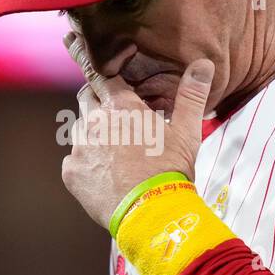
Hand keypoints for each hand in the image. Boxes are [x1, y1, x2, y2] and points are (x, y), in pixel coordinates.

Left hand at [60, 32, 213, 229]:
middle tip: (116, 117)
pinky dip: (86, 164)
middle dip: (97, 101)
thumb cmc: (170, 170)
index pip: (102, 75)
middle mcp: (95, 121)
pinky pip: (73, 160)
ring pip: (79, 129)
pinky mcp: (71, 172)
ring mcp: (80, 147)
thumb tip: (203, 64)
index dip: (101, 70)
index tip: (93, 61)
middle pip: (86, 98)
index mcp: (121, 106)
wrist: (151, 213)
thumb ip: (192, 95)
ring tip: (113, 151)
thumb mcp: (187, 132)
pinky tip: (104, 175)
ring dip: (92, 133)